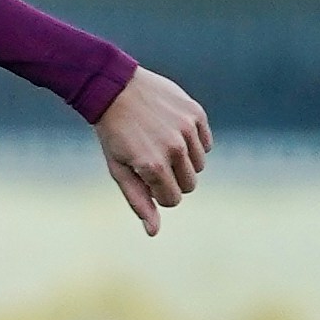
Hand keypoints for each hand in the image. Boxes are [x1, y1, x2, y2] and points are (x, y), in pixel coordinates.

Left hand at [95, 66, 213, 236]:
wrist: (113, 87)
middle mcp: (175, 148)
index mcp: (153, 166)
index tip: (144, 177)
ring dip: (184, 160)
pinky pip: (206, 143)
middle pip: (190, 184)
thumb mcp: (119, 169)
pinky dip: (194, 142)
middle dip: (173, 179)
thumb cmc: (113, 133)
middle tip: (152, 160)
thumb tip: (154, 232)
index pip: (173, 199)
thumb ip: (139, 201)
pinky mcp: (196, 113)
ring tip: (160, 143)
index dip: (158, 192)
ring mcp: (187, 129)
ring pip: (200, 164)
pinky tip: (171, 130)